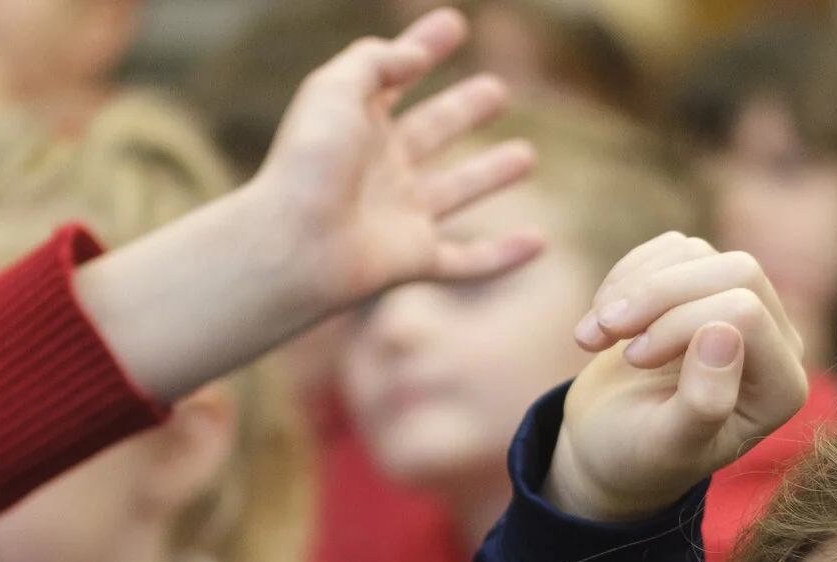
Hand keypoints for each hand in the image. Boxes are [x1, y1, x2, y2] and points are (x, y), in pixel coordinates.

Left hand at [250, 7, 544, 310]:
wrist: (296, 244)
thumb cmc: (310, 163)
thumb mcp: (334, 89)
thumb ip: (375, 61)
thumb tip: (412, 55)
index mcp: (357, 124)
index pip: (396, 76)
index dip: (424, 47)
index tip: (455, 24)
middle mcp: (380, 168)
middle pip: (432, 131)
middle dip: (464, 110)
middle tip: (499, 91)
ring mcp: (398, 215)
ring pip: (457, 191)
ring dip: (491, 174)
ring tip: (528, 156)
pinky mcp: (414, 259)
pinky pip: (467, 262)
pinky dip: (504, 256)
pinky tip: (540, 245)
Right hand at [546, 235, 809, 523]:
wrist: (608, 446)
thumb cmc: (639, 457)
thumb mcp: (665, 445)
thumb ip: (704, 403)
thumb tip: (726, 333)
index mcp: (779, 389)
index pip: (744, 311)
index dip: (680, 323)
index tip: (634, 360)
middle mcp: (774, 341)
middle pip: (735, 269)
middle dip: (659, 292)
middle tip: (605, 331)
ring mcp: (739, 306)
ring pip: (697, 254)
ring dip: (633, 286)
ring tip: (593, 335)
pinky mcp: (703, 286)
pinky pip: (673, 249)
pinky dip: (627, 275)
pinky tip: (602, 319)